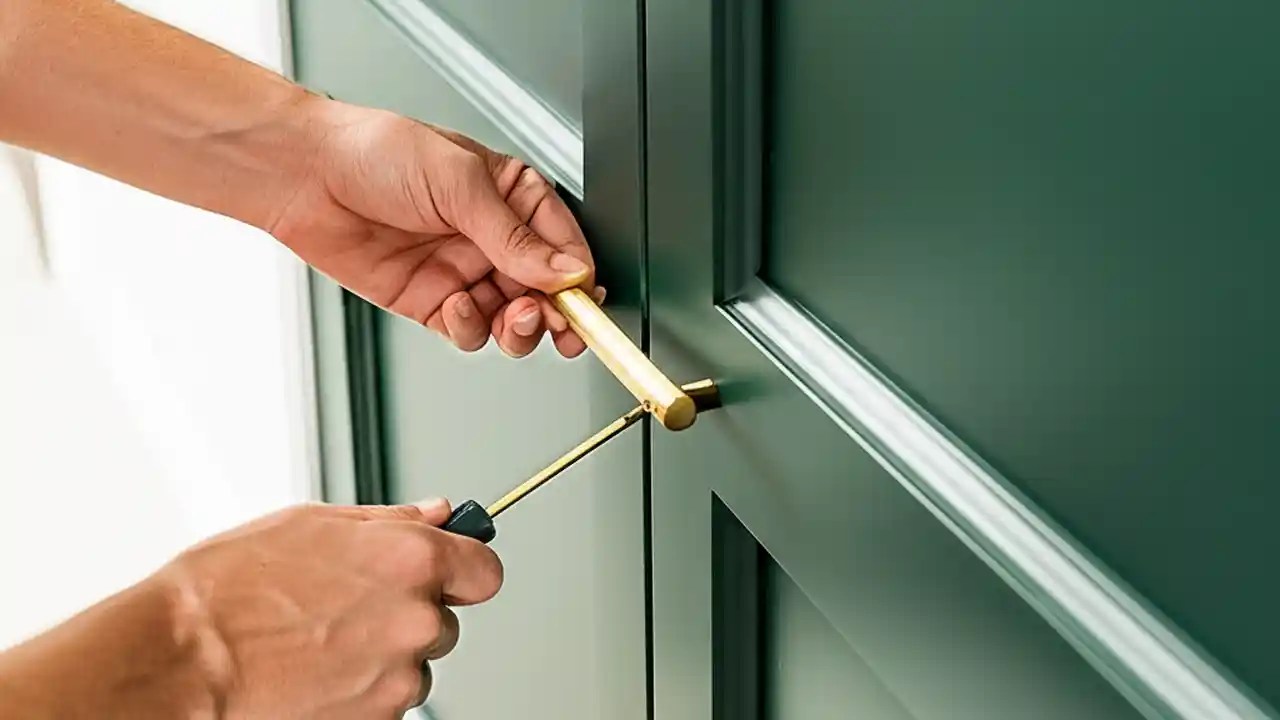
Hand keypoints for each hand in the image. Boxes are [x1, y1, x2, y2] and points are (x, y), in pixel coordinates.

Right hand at [156, 499, 501, 718]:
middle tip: (348, 608)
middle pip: (445, 621)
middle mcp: (416, 619)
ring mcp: (398, 676)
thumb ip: (390, 520)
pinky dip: (361, 690)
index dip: (464, 569)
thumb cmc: (230, 589)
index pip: (484, 570)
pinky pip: (388, 701)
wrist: (183, 661)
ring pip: (414, 664)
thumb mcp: (312, 523)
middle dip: (408, 613)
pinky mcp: (377, 719)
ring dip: (383, 656)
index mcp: (412, 560)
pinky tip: (315, 672)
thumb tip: (437, 514)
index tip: (449, 572)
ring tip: (319, 642)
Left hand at [270, 98, 602, 357]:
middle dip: (555, 312)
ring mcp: (462, 271)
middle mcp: (492, 237)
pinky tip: (456, 305)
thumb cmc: (375, 152)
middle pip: (545, 291)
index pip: (563, 244)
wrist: (306, 174)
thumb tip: (563, 271)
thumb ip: (515, 237)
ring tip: (510, 318)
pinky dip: (469, 328)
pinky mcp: (431, 302)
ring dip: (517, 327)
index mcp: (513, 196)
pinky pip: (468, 331)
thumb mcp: (460, 183)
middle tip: (555, 321)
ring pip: (511, 319)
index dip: (578, 276)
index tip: (584, 297)